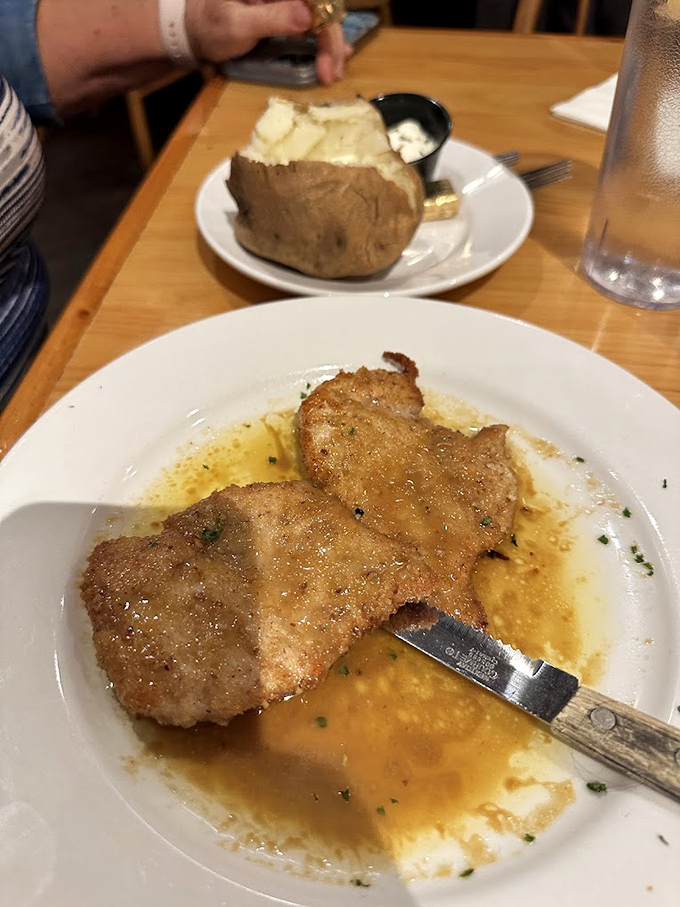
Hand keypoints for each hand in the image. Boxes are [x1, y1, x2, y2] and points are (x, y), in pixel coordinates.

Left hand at [185, 0, 351, 82]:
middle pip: (322, 7)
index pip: (314, 0)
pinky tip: (336, 53)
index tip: (326, 63)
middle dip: (331, 41)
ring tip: (334, 71)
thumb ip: (273, 18)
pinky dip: (324, 38)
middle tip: (332, 74)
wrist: (194, 28)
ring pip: (321, 15)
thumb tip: (308, 17)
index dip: (326, 28)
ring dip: (331, 43)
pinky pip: (312, 20)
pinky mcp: (285, 9)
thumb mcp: (237, 25)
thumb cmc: (210, 26)